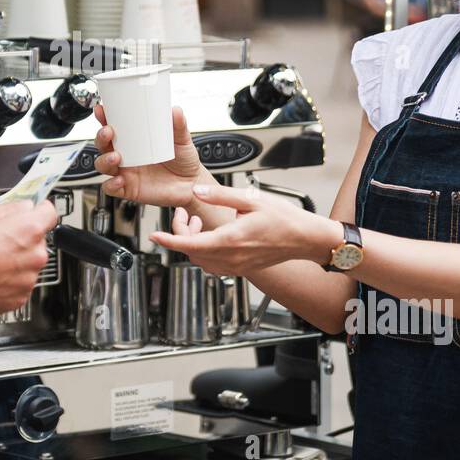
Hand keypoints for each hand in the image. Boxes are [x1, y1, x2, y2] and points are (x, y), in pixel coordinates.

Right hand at [0, 199, 58, 316]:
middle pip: (38, 241)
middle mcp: (35, 255)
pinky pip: (19, 284)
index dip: (39, 211)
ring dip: (15, 262)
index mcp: (29, 230)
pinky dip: (8, 281)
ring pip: (28, 264)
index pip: (49, 213)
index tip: (34, 213)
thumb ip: (11, 209)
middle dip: (22, 240)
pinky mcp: (20, 297)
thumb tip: (23, 207)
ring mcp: (29, 279)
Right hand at [92, 105, 208, 209]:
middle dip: (101, 137)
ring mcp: (126, 172)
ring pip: (103, 165)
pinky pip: (111, 188)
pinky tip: (119, 180)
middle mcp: (127, 156)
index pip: (114, 127)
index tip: (103, 110)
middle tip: (109, 131)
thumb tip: (175, 111)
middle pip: (103, 145)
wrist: (192, 184)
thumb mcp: (182, 139)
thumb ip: (178, 125)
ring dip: (104, 160)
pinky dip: (111, 184)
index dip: (104, 118)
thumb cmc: (183, 160)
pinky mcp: (129, 189)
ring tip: (115, 157)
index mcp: (135, 141)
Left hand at [151, 181, 337, 275]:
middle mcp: (231, 258)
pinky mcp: (242, 268)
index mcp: (230, 240)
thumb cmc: (284, 219)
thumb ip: (220, 195)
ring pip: (201, 260)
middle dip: (181, 234)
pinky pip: (214, 264)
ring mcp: (236, 266)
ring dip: (193, 243)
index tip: (154, 235)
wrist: (305, 239)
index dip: (168, 240)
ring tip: (198, 221)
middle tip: (184, 214)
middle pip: (191, 253)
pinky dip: (205, 250)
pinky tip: (212, 234)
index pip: (189, 244)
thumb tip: (197, 191)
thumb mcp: (250, 199)